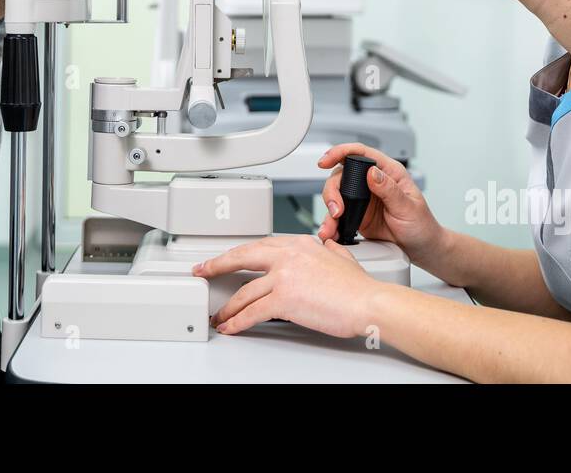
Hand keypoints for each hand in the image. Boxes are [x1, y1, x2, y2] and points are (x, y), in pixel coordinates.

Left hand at [193, 235, 382, 337]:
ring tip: (219, 316)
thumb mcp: (340, 255)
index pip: (259, 246)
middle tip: (202, 271)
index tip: (226, 258)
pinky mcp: (284, 299)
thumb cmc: (359, 287)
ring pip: (244, 291)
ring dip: (228, 306)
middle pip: (242, 257)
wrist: (369, 302)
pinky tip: (231, 327)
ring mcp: (284, 276)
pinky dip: (238, 322)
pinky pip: (253, 312)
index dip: (238, 253)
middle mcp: (288, 255)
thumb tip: (325, 246)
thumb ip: (327, 249)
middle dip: (217, 266)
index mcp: (298, 243)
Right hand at [317, 143, 442, 262]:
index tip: (326, 160)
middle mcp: (373, 182)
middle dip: (333, 191)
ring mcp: (363, 198)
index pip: (361, 153)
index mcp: (388, 172)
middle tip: (337, 209)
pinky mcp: (356, 214)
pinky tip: (332, 231)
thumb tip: (372, 172)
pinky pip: (338, 215)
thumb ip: (390, 190)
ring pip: (336, 194)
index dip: (341, 151)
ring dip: (329, 209)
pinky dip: (332, 223)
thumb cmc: (421, 225)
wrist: (421, 249)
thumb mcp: (408, 207)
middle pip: (342, 174)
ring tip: (332, 226)